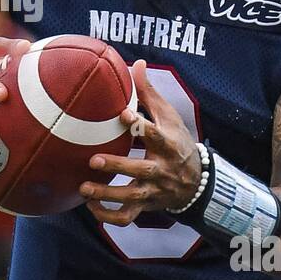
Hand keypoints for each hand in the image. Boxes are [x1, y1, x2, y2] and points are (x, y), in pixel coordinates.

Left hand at [80, 59, 201, 226]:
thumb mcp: (169, 117)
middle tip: (93, 160)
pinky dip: (108, 216)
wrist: (197, 183)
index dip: (141, 126)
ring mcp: (154, 191)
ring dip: (107, 194)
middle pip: (141, 171)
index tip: (124, 115)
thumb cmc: (177, 142)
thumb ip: (149, 93)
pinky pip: (127, 217)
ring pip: (131, 198)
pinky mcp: (146, 206)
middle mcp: (162, 170)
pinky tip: (90, 207)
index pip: (156, 135)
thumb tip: (136, 62)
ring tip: (83, 188)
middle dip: (118, 167)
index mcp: (168, 145)